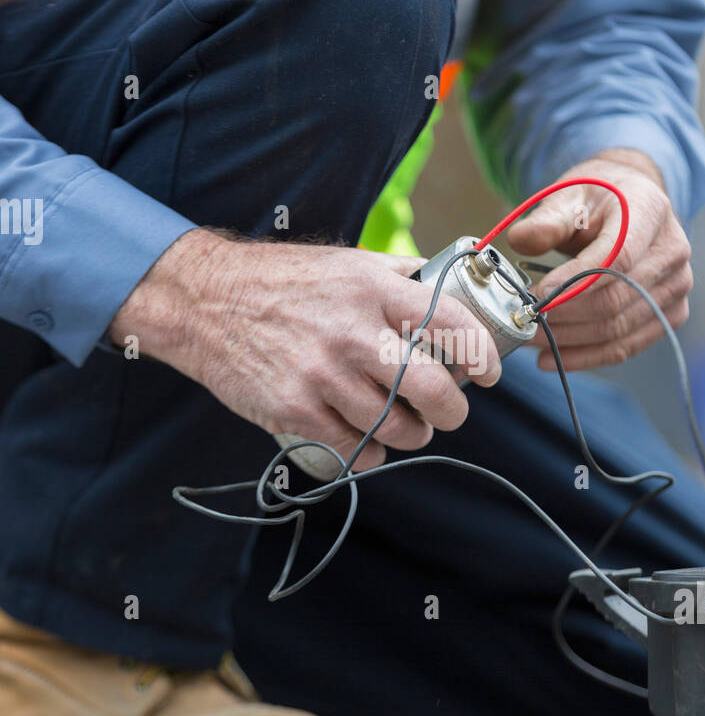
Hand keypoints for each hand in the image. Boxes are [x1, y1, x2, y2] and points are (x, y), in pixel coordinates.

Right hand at [110, 230, 500, 470]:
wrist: (203, 301)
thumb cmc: (280, 281)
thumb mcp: (345, 261)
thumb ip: (397, 277)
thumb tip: (451, 286)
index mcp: (372, 289)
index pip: (451, 324)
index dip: (483, 355)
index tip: (491, 372)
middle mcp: (351, 331)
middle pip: (431, 388)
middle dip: (453, 411)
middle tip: (451, 412)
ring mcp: (321, 375)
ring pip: (395, 427)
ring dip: (411, 434)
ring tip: (406, 426)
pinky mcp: (294, 410)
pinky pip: (354, 450)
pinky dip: (369, 453)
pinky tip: (366, 440)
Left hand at [506, 150, 692, 370]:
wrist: (632, 204)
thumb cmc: (597, 200)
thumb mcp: (568, 196)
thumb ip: (546, 220)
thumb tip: (520, 240)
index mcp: (650, 210)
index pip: (616, 257)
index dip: (574, 283)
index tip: (536, 295)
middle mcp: (674, 250)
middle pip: (616, 299)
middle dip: (564, 315)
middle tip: (524, 321)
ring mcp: (677, 286)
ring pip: (618, 328)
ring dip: (570, 340)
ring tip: (531, 339)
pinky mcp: (671, 314)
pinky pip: (627, 345)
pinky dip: (587, 356)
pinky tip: (552, 357)